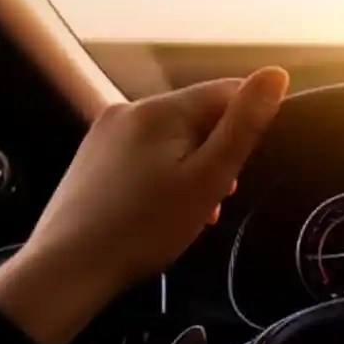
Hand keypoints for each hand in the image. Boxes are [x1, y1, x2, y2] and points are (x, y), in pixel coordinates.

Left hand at [0, 67, 288, 343]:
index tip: (242, 168)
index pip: (227, 92)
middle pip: (198, 117)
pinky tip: (160, 209)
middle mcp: (129, 109)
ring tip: (189, 211)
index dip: (246, 126)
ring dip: (192, 167)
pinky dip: (164, 175)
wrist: (68, 269)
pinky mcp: (92, 158)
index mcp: (160, 109)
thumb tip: (276, 74)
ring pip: (172, 138)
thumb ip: (244, 125)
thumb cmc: (146, 227)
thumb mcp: (208, 178)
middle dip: (216, 153)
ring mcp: (105, 133)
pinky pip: (145, 153)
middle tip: (214, 200)